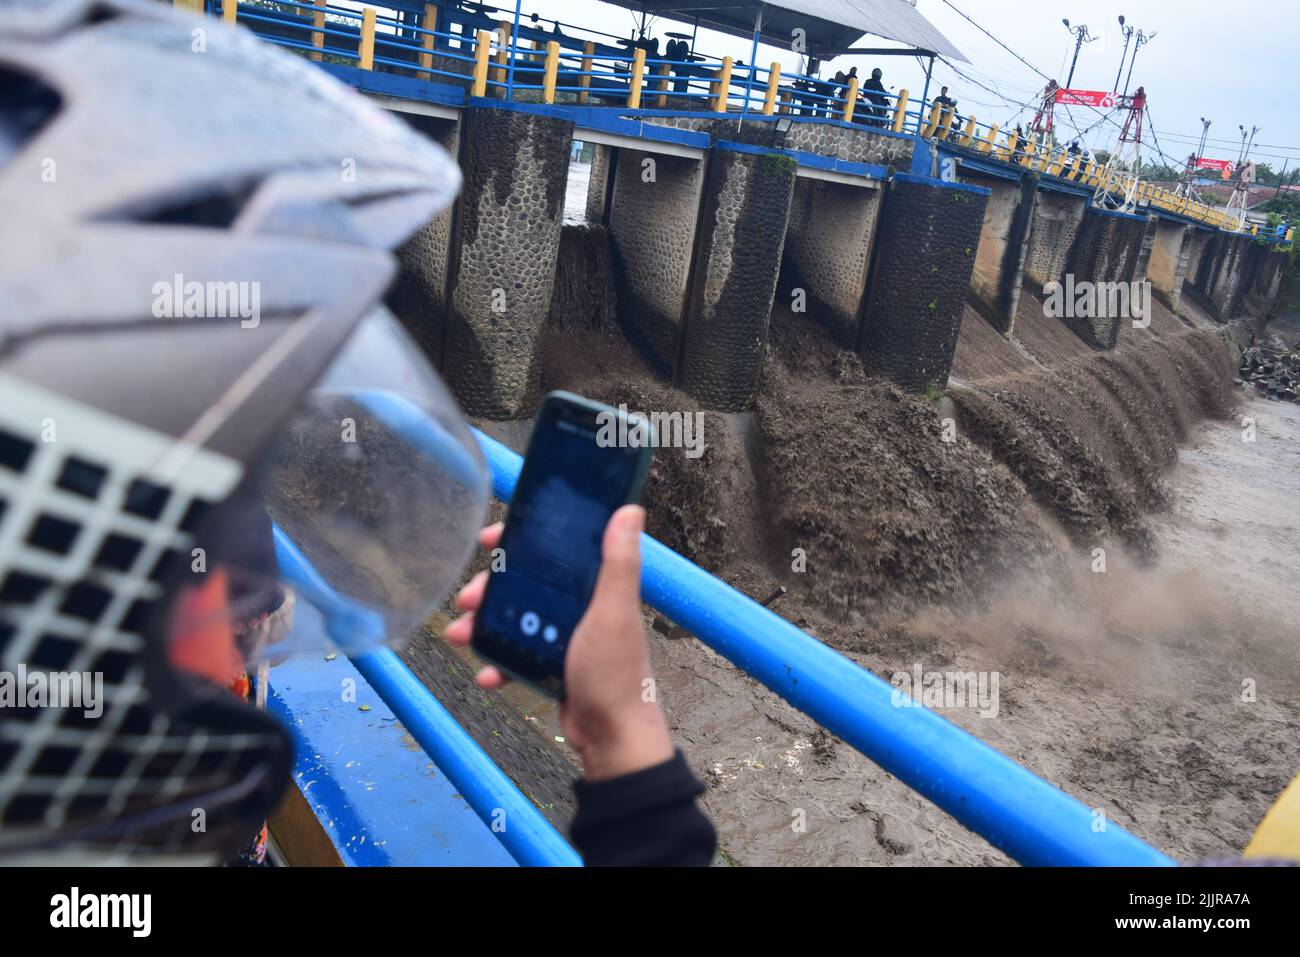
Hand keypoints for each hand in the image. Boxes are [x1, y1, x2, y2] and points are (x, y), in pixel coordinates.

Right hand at [445, 506, 673, 781]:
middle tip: (467, 597)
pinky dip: (498, 663)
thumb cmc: (617, 674)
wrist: (612, 737)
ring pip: (514, 620)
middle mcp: (580, 608)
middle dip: (491, 588)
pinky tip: (485, 674)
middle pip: (525, 585)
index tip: (491, 539)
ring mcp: (564, 637)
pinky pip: (516, 657)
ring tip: (457, 634)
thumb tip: (629, 509)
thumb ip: (619, 563)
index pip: (555, 550)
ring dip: (483, 625)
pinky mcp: (553, 666)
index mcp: (596, 588)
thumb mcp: (613, 612)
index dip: (522, 540)